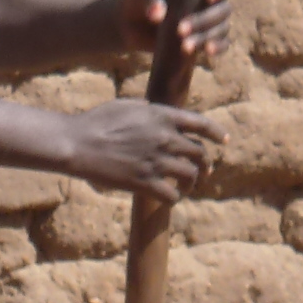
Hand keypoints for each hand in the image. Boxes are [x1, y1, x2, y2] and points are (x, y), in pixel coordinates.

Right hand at [61, 100, 223, 201]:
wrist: (78, 143)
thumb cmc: (97, 121)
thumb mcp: (127, 105)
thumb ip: (150, 111)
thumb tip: (160, 115)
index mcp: (162, 116)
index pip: (201, 125)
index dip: (216, 133)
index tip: (223, 140)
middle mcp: (165, 138)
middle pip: (200, 153)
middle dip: (205, 163)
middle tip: (203, 171)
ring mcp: (156, 161)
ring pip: (191, 175)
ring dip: (192, 182)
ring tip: (187, 186)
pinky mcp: (145, 182)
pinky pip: (172, 195)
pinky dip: (174, 197)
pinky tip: (169, 196)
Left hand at [116, 0, 241, 63]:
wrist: (128, 22)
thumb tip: (160, 15)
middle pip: (225, 8)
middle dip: (205, 20)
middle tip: (180, 29)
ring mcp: (210, 19)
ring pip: (223, 27)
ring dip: (207, 36)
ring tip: (184, 46)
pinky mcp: (204, 38)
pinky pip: (223, 43)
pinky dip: (218, 47)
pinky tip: (206, 51)